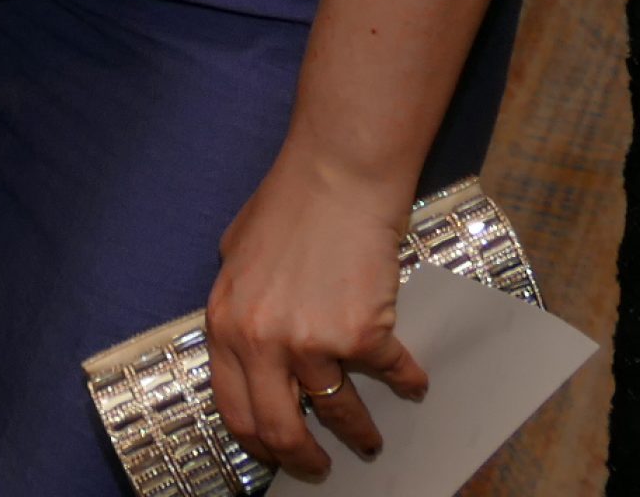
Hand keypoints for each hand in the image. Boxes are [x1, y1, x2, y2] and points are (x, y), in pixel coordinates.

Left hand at [205, 150, 423, 480]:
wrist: (336, 173)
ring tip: (368, 438)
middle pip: (280, 431)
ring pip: (339, 413)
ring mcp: (312, 342)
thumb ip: (238, 303)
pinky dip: (407, 383)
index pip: (234, 410)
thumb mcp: (235, 253)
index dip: (259, 443)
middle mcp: (262, 341)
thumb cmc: (288, 202)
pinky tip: (413, 383)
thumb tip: (247, 346)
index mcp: (226, 324)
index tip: (276, 455)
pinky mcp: (362, 335)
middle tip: (319, 466)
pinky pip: (392, 375)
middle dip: (303, 459)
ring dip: (359, 434)